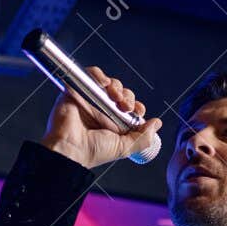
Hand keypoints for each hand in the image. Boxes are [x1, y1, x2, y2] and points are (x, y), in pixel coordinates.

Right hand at [40, 65, 162, 168]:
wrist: (70, 148)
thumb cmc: (93, 151)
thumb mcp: (124, 148)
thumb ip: (143, 138)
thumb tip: (157, 124)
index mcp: (113, 123)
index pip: (130, 107)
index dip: (137, 106)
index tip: (138, 111)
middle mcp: (102, 110)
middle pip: (122, 93)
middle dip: (128, 97)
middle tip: (125, 107)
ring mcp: (90, 99)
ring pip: (109, 84)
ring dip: (117, 87)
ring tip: (115, 97)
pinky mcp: (77, 90)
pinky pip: (91, 74)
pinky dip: (99, 75)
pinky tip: (105, 84)